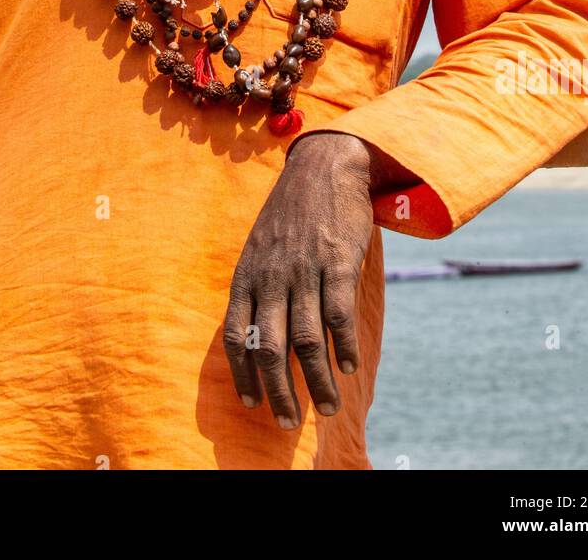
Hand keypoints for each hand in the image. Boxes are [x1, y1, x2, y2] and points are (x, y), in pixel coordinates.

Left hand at [222, 131, 414, 428]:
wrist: (325, 165)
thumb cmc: (293, 210)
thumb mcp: (261, 244)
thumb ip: (259, 285)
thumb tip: (258, 333)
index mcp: (249, 274)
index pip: (238, 335)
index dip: (243, 374)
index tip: (252, 403)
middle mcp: (272, 276)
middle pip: (271, 348)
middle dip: (279, 393)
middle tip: (287, 423)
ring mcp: (305, 270)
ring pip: (307, 342)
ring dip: (317, 382)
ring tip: (326, 407)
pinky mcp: (337, 262)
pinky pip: (339, 316)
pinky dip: (343, 348)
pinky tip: (349, 367)